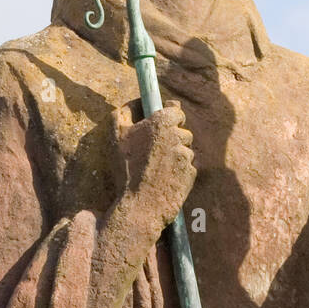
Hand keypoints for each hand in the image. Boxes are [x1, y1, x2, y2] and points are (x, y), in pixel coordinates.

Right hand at [111, 100, 196, 229]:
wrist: (140, 205)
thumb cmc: (126, 169)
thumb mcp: (116, 136)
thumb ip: (124, 112)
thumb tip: (135, 102)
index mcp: (161, 122)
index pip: (177, 110)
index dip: (170, 118)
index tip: (162, 126)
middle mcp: (178, 135)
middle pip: (183, 131)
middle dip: (172, 138)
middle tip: (155, 152)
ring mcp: (186, 155)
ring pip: (185, 150)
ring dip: (175, 156)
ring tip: (158, 169)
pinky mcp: (192, 172)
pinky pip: (188, 167)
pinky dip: (180, 171)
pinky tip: (165, 179)